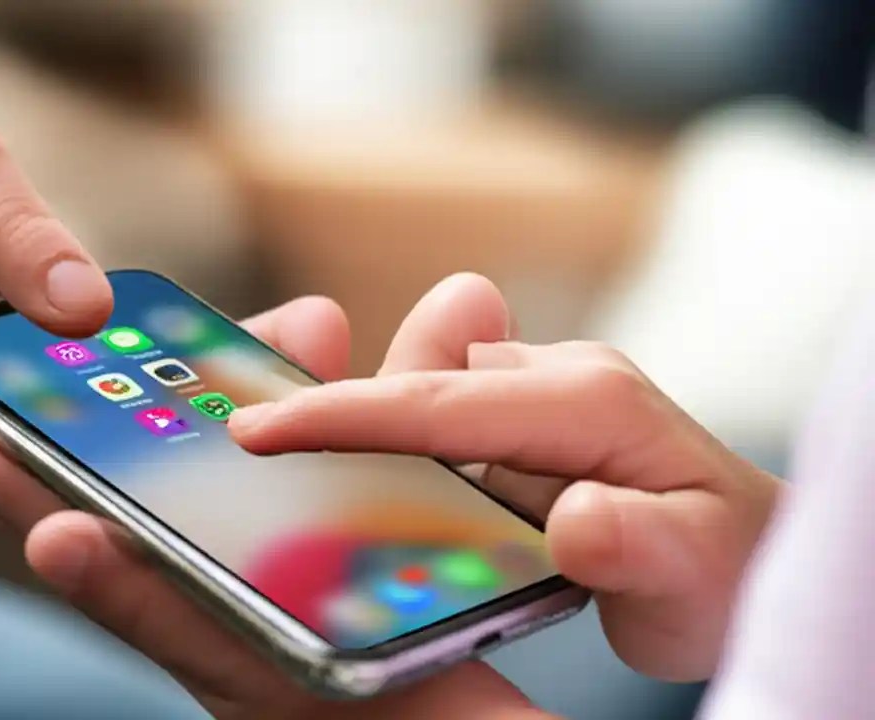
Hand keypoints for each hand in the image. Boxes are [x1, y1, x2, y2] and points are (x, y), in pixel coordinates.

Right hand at [0, 288, 556, 718]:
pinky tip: (56, 533)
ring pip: (105, 560)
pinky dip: (115, 586)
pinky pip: (176, 633)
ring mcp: (229, 641)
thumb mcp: (449, 482)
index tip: (46, 306)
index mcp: (251, 524)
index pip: (171, 438)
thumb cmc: (466, 606)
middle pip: (98, 496)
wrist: (487, 719)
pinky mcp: (254, 691)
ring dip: (14, 497)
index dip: (103, 374)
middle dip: (11, 432)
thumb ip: (435, 397)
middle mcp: (222, 580)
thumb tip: (465, 292)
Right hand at [230, 275, 783, 681]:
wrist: (743, 547)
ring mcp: (522, 395)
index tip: (256, 433)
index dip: (342, 415)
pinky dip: (366, 437)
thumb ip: (639, 545)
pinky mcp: (505, 421)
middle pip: (405, 387)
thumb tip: (579, 518)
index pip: (439, 405)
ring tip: (255, 432)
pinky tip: (320, 460)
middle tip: (226, 422)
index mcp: (585, 402)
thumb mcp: (694, 572)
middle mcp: (545, 381)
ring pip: (405, 397)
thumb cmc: (722, 565)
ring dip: (335, 414)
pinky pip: (420, 417)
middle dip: (312, 398)